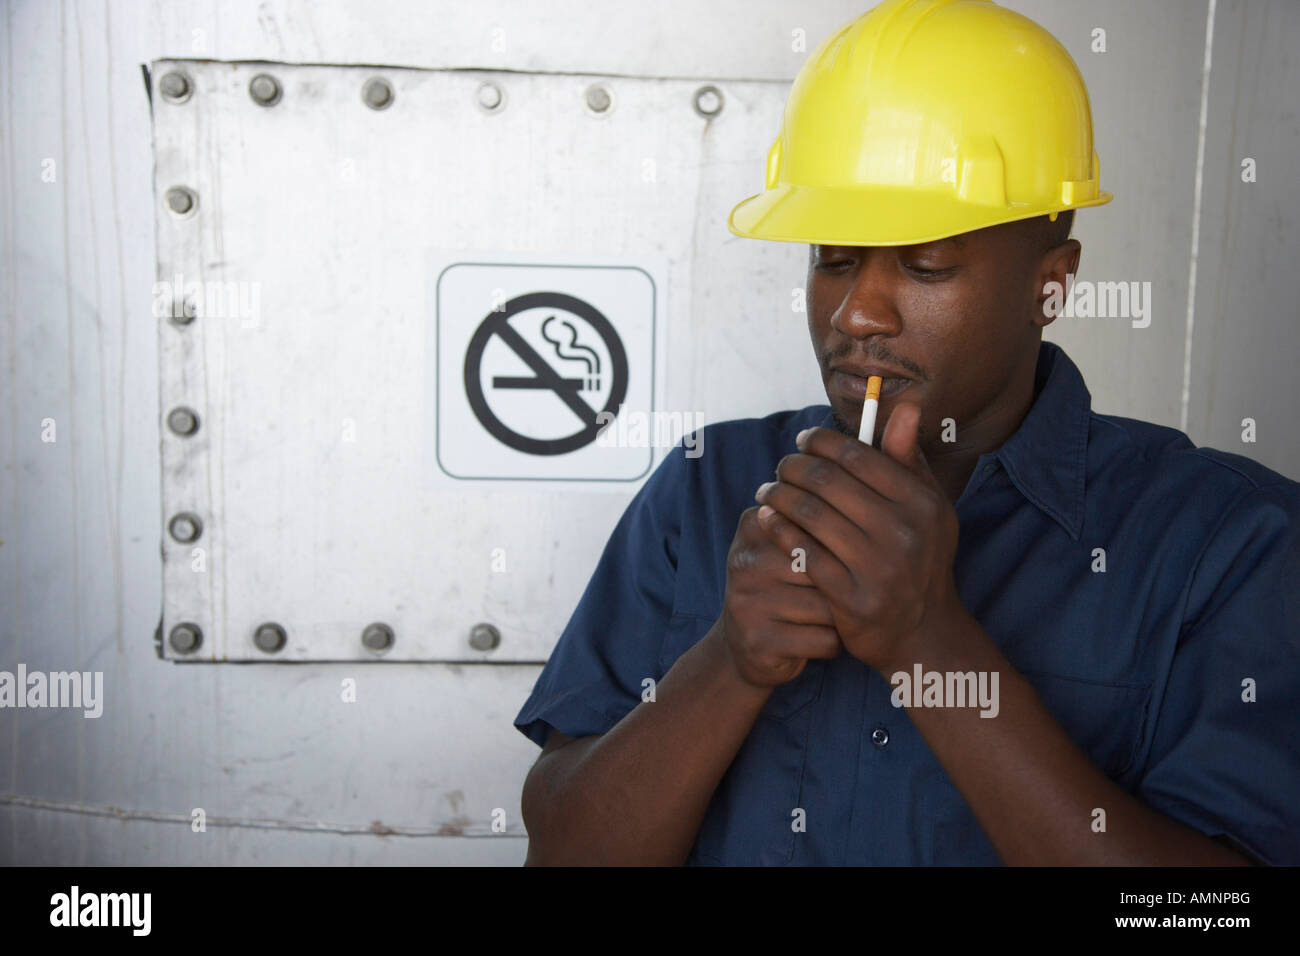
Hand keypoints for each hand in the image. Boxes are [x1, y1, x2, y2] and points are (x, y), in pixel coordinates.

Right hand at [714, 505, 844, 689]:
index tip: (842, 563)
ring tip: (830, 619)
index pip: (820, 529)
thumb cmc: (782, 588)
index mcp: (753, 526)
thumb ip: (814, 522)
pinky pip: (824, 640)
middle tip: (841, 595)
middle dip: (845, 586)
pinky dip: (834, 644)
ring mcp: (747, 604)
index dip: (841, 551)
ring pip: (830, 607)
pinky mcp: (759, 642)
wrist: (745, 646)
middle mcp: (745, 562)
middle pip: (826, 568)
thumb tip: (866, 501)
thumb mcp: (787, 547)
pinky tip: (821, 640)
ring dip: (842, 618)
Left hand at [753, 403, 963, 672]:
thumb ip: (909, 457)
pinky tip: (767, 518)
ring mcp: (877, 567)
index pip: (858, 456)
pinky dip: (778, 529)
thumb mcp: (927, 507)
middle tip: (781, 465)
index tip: (803, 439)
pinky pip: (802, 551)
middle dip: (794, 466)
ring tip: (767, 489)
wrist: (923, 633)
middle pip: (828, 481)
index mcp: (922, 503)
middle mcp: (903, 532)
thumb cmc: (920, 557)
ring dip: (780, 495)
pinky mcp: (850, 597)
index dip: (823, 442)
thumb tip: (906, 405)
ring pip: (810, 514)